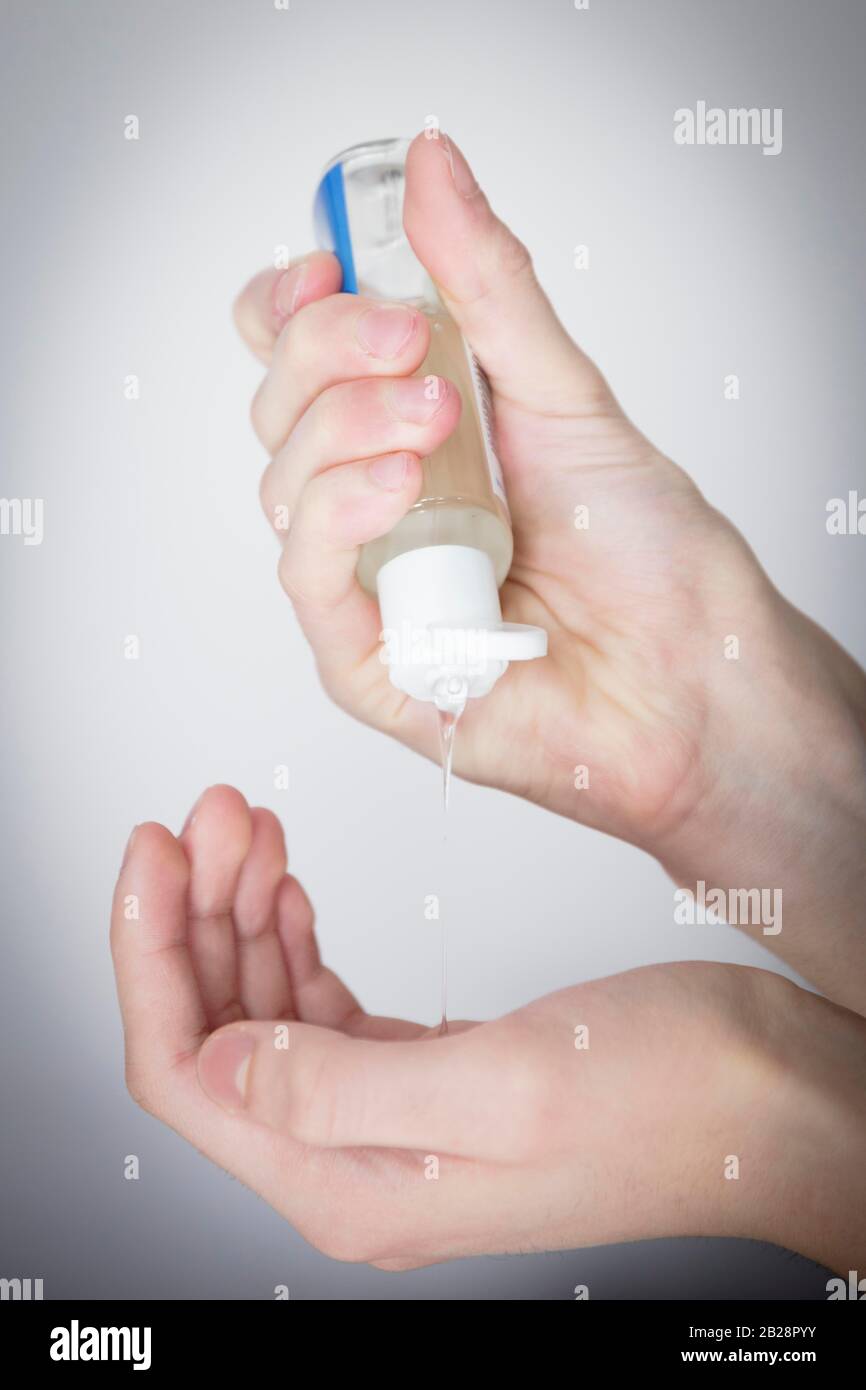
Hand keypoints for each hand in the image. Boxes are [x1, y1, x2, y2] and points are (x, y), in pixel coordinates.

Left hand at [111, 786, 865, 1272]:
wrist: (772, 1096)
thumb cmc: (674, 1099)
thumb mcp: (503, 1087)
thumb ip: (343, 1090)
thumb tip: (221, 1067)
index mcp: (355, 1179)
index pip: (190, 1072)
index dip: (151, 956)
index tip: (153, 855)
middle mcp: (358, 1159)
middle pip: (220, 1028)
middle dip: (198, 911)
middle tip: (212, 815)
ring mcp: (390, 1117)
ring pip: (265, 1005)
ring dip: (246, 908)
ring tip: (251, 826)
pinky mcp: (426, 1074)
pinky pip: (321, 1001)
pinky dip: (294, 931)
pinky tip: (293, 886)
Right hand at [234, 132, 865, 1011]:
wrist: (694, 669)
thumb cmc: (642, 552)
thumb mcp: (565, 393)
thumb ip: (489, 287)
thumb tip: (433, 165)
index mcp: (407, 435)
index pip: (296, 358)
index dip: (291, 305)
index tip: (330, 261)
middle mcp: (373, 504)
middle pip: (278, 406)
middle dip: (328, 351)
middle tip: (413, 339)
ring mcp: (365, 583)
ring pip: (282, 484)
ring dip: (343, 426)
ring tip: (434, 416)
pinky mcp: (365, 662)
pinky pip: (306, 576)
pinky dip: (338, 514)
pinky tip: (401, 485)